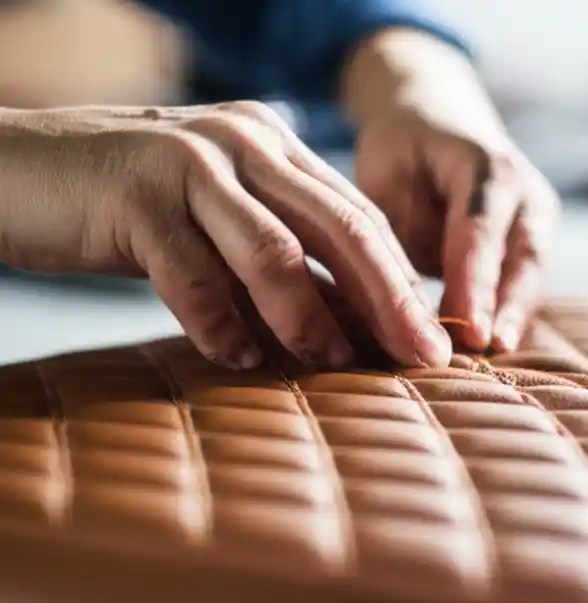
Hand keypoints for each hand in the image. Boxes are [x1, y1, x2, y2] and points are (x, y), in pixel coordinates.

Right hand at [0, 103, 450, 368]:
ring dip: (311, 316)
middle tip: (422, 356)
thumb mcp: (215, 216)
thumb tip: (351, 329)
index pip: (359, 215)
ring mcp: (188, 166)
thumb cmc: (126, 206)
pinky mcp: (134, 198)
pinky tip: (239, 356)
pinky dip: (222, 324)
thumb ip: (277, 254)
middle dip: (390, 299)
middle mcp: (242, 144)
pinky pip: (194, 275)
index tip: (433, 335)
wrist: (11, 168)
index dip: (402, 278)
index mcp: (271, 143)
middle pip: (342, 228)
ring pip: (277, 251)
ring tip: (331, 361)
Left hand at [343, 29, 559, 352]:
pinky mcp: (535, 246)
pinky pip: (525, 286)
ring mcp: (538, 220)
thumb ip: (397, 233)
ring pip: (532, 276)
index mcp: (486, 165)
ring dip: (513, 319)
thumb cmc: (403, 153)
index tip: (466, 328)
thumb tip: (396, 303)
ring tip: (491, 363)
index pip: (478, 229)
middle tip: (486, 348)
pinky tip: (489, 351)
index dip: (474, 281)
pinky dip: (508, 317)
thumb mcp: (387, 178)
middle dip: (507, 307)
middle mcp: (525, 192)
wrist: (440, 122)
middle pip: (524, 255)